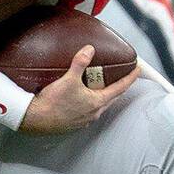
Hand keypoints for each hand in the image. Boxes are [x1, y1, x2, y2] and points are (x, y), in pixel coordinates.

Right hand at [21, 45, 138, 133]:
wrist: (35, 120)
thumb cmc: (52, 103)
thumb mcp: (68, 79)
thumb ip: (80, 63)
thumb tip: (89, 49)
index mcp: (97, 102)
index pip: (120, 88)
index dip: (130, 78)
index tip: (137, 71)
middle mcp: (93, 113)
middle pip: (111, 98)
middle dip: (117, 87)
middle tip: (120, 77)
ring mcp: (84, 120)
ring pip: (99, 105)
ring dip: (102, 95)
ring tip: (99, 85)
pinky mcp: (73, 123)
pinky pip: (87, 111)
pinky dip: (88, 102)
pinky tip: (80, 97)